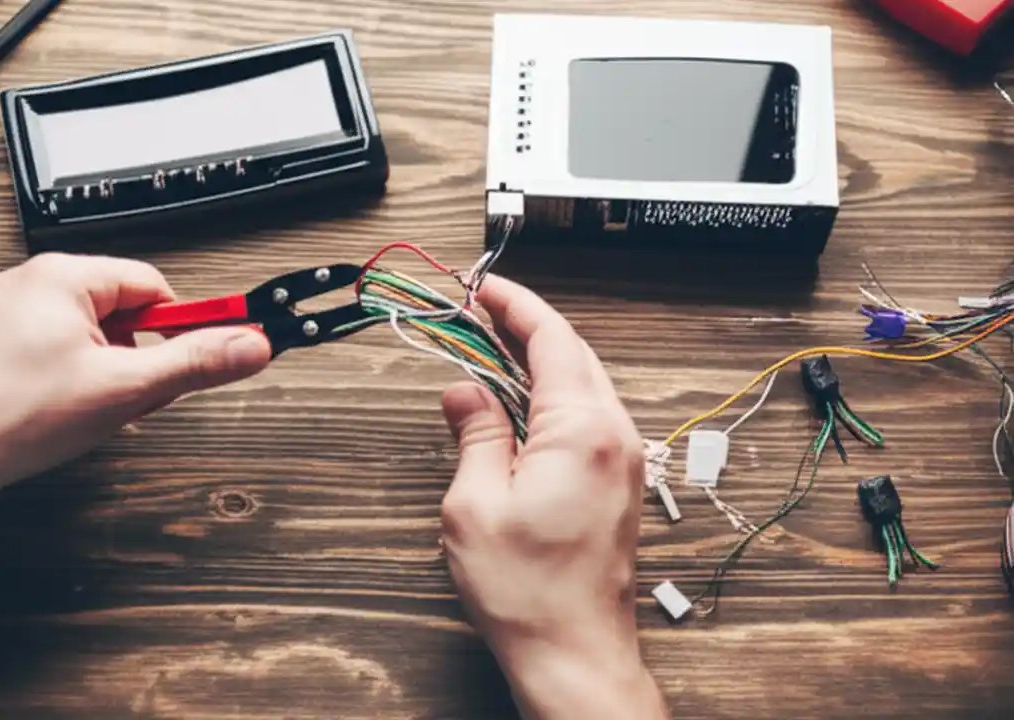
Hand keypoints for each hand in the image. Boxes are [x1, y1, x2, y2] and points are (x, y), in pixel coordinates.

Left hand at [0, 253, 271, 492]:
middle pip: (120, 310)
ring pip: (86, 333)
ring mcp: (4, 311)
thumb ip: (194, 363)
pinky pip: (52, 347)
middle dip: (137, 357)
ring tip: (89, 410)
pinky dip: (70, 378)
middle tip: (130, 396)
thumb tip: (249, 345)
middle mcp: (29, 281)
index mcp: (63, 276)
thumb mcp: (125, 389)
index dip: (180, 327)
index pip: (152, 285)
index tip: (199, 356)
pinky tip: (60, 411)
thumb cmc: (15, 418)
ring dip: (105, 371)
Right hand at [439, 276, 666, 719]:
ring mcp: (624, 461)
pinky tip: (519, 408)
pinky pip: (588, 419)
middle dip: (525, 327)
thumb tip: (464, 392)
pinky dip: (553, 398)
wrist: (575, 654)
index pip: (551, 339)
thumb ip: (474, 434)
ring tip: (490, 354)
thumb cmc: (527, 592)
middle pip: (574, 354)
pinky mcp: (620, 484)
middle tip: (478, 315)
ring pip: (584, 385)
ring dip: (539, 363)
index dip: (515, 304)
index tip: (483, 285)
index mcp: (581, 431)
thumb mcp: (474, 505)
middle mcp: (615, 437)